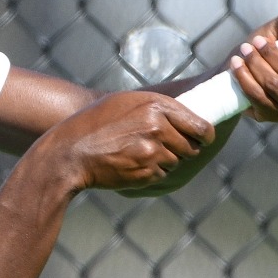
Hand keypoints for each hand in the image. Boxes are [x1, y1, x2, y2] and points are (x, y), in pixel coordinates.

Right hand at [41, 90, 213, 193]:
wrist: (71, 153)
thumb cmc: (94, 123)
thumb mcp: (125, 102)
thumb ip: (156, 107)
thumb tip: (184, 116)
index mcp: (156, 106)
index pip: (199, 124)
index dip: (206, 134)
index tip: (206, 138)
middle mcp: (158, 128)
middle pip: (191, 146)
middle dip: (183, 149)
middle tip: (165, 147)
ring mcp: (153, 152)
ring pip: (176, 162)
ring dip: (164, 161)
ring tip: (139, 153)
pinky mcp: (146, 173)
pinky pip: (161, 175)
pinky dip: (152, 172)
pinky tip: (132, 164)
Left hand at [229, 10, 277, 121]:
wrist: (248, 59)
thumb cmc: (275, 39)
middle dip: (272, 56)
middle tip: (256, 42)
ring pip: (275, 87)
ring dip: (256, 65)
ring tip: (245, 50)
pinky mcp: (276, 116)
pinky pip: (259, 99)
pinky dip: (245, 78)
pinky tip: (238, 65)